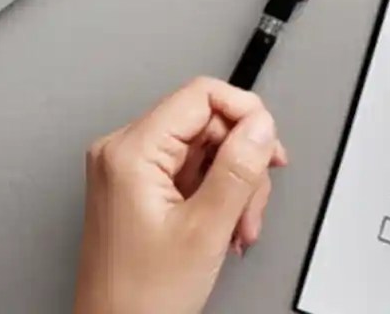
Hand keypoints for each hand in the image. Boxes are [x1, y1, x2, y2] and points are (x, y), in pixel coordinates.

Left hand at [74, 78, 288, 313]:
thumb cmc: (140, 296)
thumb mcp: (205, 230)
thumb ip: (238, 170)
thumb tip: (261, 125)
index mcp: (131, 152)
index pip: (201, 95)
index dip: (245, 114)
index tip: (266, 144)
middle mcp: (123, 152)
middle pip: (208, 123)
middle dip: (242, 162)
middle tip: (254, 199)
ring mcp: (130, 170)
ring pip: (206, 150)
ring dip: (235, 184)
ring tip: (238, 225)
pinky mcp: (139, 188)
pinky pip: (193, 172)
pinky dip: (218, 196)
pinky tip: (225, 225)